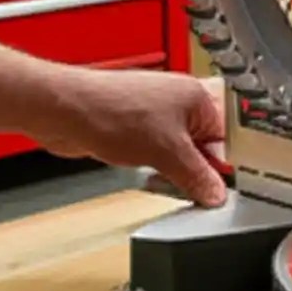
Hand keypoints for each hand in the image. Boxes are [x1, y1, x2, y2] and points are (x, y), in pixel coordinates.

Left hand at [36, 70, 228, 206]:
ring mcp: (154, 114)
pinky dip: (155, 168)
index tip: (221, 191)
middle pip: (202, 146)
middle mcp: (177, 102)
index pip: (225, 137)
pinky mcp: (134, 128)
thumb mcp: (168, 153)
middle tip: (196, 192)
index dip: (225, 166)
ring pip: (178, 152)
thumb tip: (216, 193)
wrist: (66, 112)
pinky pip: (156, 153)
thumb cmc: (112, 111)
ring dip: (174, 171)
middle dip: (197, 171)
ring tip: (169, 183)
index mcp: (196, 97)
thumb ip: (197, 177)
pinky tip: (150, 177)